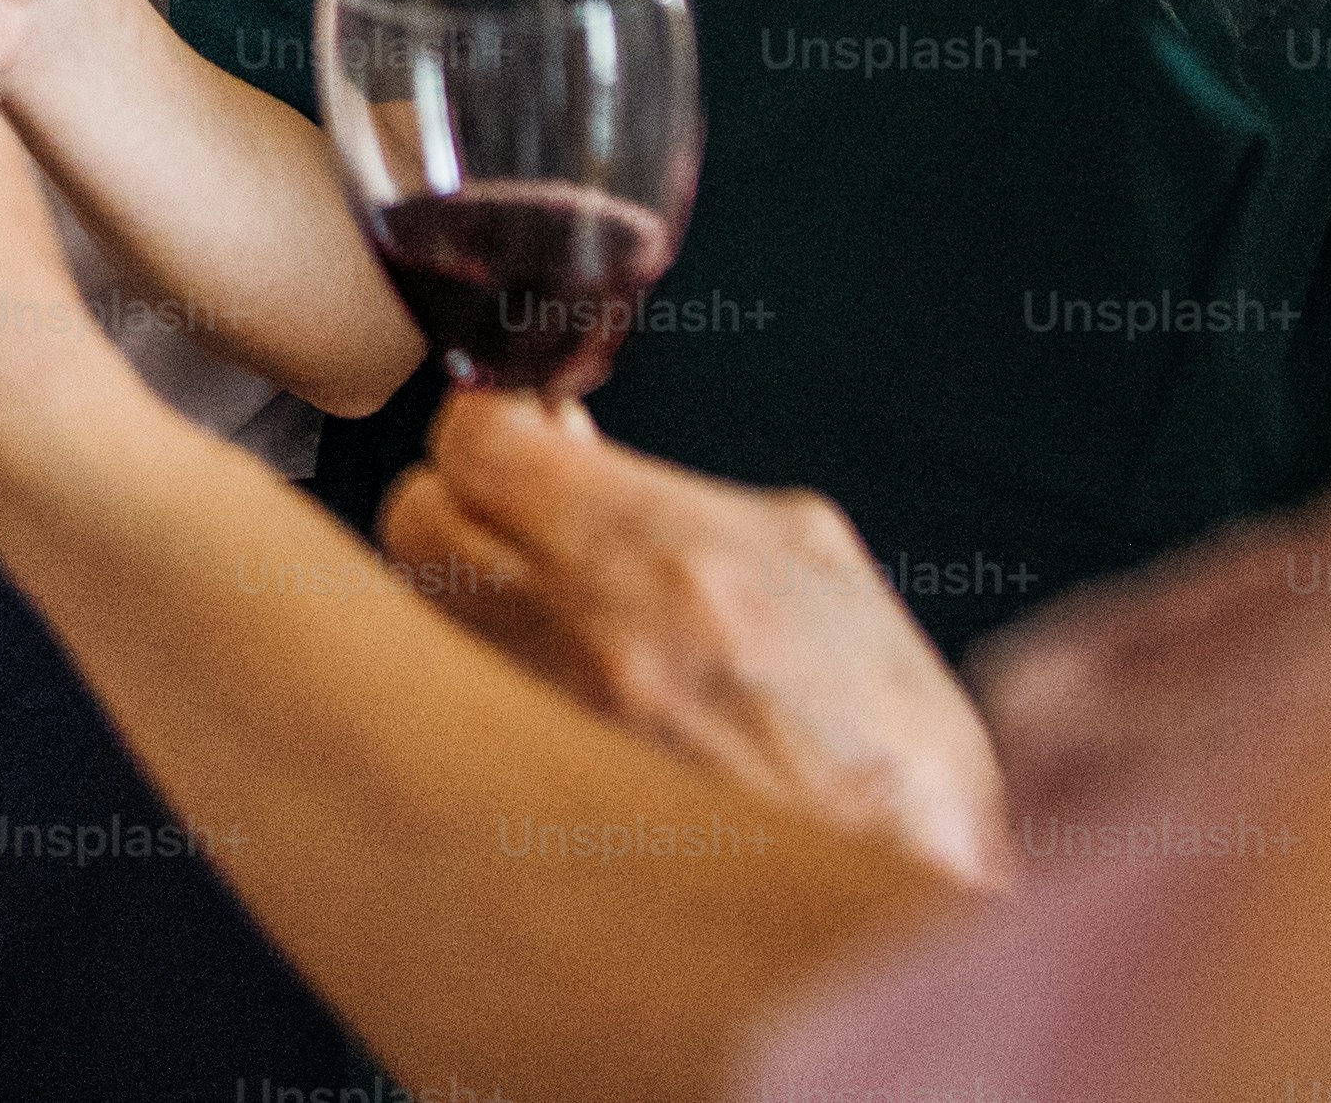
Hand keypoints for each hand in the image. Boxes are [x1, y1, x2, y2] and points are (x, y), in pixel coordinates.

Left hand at [377, 391, 1012, 893]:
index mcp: (655, 556)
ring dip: (462, 594)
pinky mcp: (522, 802)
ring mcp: (541, 725)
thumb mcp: (812, 559)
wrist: (912, 902)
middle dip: (457, 504)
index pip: (476, 443)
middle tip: (515, 520)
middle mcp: (578, 639)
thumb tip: (571, 448)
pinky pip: (451, 707)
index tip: (514, 437)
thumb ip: (677, 493)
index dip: (488, 427)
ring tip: (540, 611)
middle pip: (418, 523)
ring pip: (420, 615)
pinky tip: (545, 689)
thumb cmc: (887, 740)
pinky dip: (475, 678)